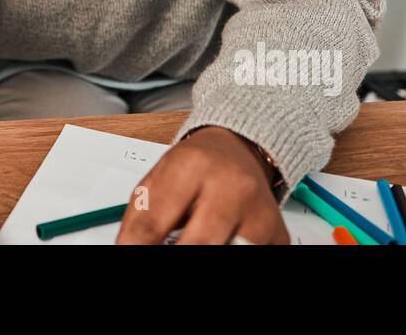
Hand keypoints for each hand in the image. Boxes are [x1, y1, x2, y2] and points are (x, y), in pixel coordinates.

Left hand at [116, 126, 288, 243]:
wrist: (239, 149)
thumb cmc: (194, 167)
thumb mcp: (157, 180)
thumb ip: (140, 219)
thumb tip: (127, 249)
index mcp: (192, 167)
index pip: (154, 223)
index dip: (137, 248)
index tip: (130, 253)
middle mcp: (232, 188)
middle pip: (199, 245)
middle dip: (174, 256)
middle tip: (159, 257)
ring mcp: (259, 213)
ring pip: (231, 252)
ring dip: (210, 253)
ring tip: (191, 242)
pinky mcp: (278, 234)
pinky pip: (256, 256)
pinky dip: (233, 252)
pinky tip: (221, 243)